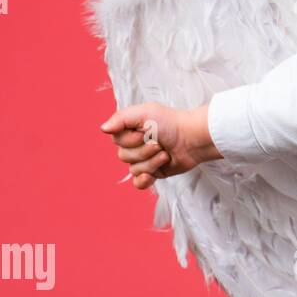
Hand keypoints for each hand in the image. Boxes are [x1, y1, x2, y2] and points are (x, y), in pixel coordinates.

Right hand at [99, 102, 215, 189]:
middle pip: (123, 156)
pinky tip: (151, 176)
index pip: (116, 140)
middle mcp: (134, 145)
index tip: (147, 130)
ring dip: (151, 162)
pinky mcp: (154, 172)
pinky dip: (143, 181)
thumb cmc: (171, 123)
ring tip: (165, 153)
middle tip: (159, 143)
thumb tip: (103, 129)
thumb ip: (121, 118)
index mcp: (129, 130)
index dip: (131, 138)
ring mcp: (143, 160)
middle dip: (143, 150)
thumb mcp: (145, 113)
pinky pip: (138, 183)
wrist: (193, 139)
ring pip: (133, 169)